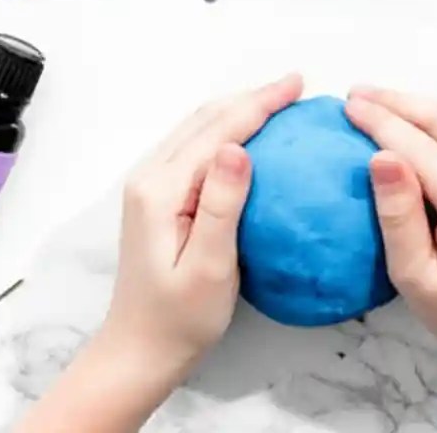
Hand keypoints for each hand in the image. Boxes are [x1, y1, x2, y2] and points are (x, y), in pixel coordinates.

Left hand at [101, 73, 303, 381]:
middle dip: (251, 98)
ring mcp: (151, 187)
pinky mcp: (159, 199)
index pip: (218, 132)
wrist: (139, 350)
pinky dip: (226, 132)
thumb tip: (239, 148)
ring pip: (198, 130)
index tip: (296, 85)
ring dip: (238, 111)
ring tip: (279, 101)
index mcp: (162, 190)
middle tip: (296, 86)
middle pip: (204, 120)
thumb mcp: (210, 267)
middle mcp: (150, 178)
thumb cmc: (180, 319)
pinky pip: (195, 149)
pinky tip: (251, 137)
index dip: (259, 104)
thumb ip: (223, 205)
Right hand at [345, 87, 436, 382]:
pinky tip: (411, 126)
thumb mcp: (415, 276)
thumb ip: (398, 214)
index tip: (346, 105)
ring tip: (377, 102)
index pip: (421, 148)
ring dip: (419, 108)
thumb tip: (381, 157)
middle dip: (399, 102)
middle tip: (356, 93)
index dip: (381, 122)